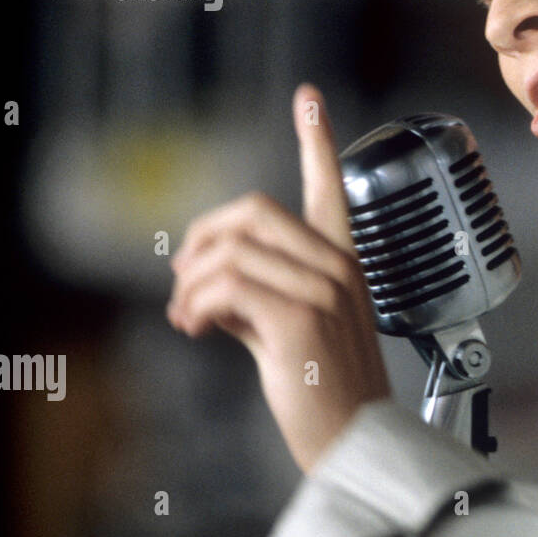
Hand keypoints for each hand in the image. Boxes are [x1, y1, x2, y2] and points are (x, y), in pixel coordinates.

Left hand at [168, 84, 390, 472]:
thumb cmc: (322, 389)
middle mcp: (337, 267)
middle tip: (185, 280)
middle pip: (254, 212)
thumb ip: (252, 296)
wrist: (352, 437)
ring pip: (231, 251)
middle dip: (203, 238)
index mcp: (340, 264)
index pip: (329, 190)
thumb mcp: (283, 330)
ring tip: (187, 318)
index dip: (317, 141)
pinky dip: (195, 305)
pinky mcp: (300, 316)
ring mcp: (323, 289)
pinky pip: (227, 286)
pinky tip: (195, 329)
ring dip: (190, 285)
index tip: (309, 98)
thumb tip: (201, 285)